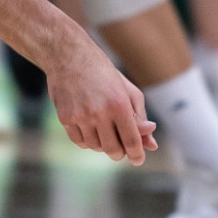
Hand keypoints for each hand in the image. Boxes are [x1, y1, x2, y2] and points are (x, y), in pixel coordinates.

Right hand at [47, 38, 157, 164]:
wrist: (69, 56)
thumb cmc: (103, 73)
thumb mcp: (128, 90)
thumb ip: (140, 118)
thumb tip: (152, 144)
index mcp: (119, 103)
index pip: (131, 140)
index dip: (137, 154)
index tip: (138, 160)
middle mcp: (99, 112)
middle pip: (113, 149)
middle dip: (120, 152)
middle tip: (122, 148)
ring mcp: (80, 116)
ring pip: (96, 147)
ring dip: (103, 145)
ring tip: (105, 131)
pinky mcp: (65, 118)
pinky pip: (79, 142)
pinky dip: (88, 141)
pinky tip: (91, 130)